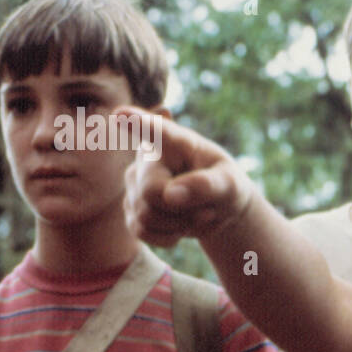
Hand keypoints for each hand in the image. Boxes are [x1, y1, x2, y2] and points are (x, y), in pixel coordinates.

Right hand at [120, 107, 253, 247]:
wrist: (219, 210)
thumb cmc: (226, 187)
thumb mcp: (231, 185)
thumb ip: (206, 185)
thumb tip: (170, 195)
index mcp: (175, 142)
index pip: (154, 130)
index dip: (136, 122)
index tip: (120, 115)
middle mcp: (147, 158)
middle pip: (150, 192)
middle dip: (181, 209)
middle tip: (208, 209)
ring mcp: (134, 182)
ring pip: (145, 216)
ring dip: (178, 224)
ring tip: (195, 213)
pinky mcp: (131, 207)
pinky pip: (141, 231)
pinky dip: (167, 237)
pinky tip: (180, 226)